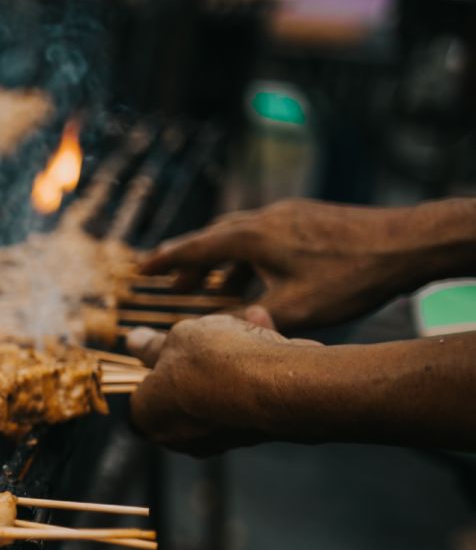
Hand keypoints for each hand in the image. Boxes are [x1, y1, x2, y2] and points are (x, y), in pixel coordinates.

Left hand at [124, 308, 322, 455]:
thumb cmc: (215, 363)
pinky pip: (247, 390)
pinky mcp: (257, 429)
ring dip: (230, 350)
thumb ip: (154, 343)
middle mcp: (182, 437)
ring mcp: (220, 436)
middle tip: (203, 328)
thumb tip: (134, 341)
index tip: (165, 341)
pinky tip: (261, 322)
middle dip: (195, 354)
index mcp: (149, 419)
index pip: (140, 392)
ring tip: (242, 319)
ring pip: (219, 385)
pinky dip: (253, 359)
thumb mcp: (178, 337)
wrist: (282, 388)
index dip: (152, 363)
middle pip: (181, 387)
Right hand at [138, 199, 418, 331]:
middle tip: (172, 284)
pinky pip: (264, 236)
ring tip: (214, 289)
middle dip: (191, 262)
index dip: (167, 261)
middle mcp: (265, 219)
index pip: (195, 247)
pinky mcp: (309, 218)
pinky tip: (260, 276)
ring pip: (241, 237)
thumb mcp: (294, 308)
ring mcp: (289, 215)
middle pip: (214, 238)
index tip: (142, 268)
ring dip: (222, 262)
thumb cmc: (350, 276)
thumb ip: (252, 320)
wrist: (408, 243)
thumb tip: (222, 334)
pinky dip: (249, 257)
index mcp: (252, 237)